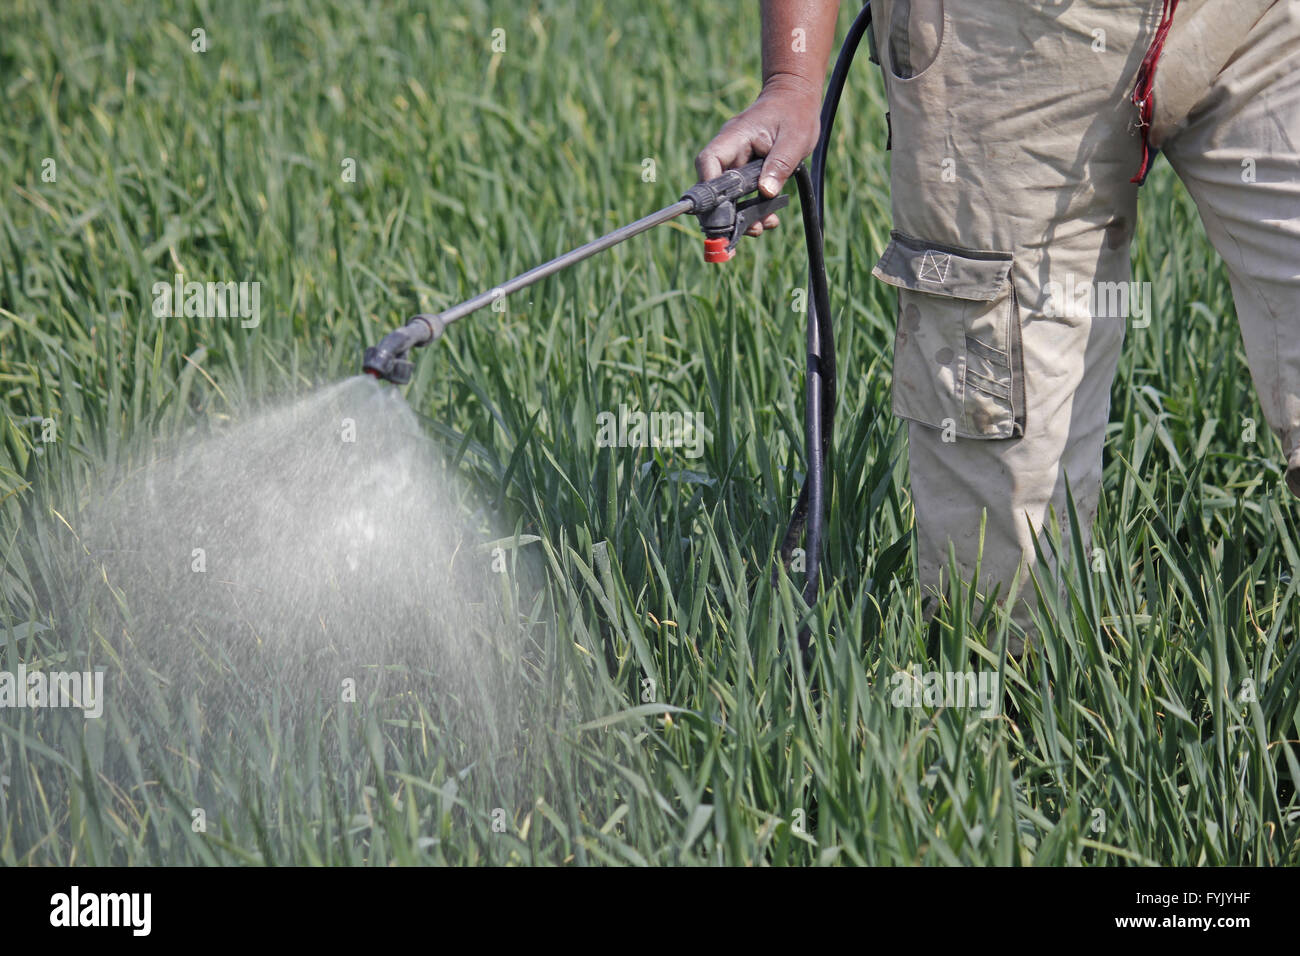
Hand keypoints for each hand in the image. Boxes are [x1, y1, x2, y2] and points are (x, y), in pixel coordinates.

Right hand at [694, 75, 821, 236]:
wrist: (796, 99)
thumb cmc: (795, 113)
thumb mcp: (794, 139)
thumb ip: (779, 165)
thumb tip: (766, 192)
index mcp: (735, 137)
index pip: (709, 162)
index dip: (708, 187)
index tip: (717, 211)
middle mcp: (730, 151)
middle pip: (714, 186)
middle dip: (724, 213)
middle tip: (734, 236)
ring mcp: (736, 163)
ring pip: (728, 197)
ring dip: (741, 216)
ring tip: (760, 228)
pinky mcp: (745, 173)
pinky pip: (742, 196)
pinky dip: (752, 211)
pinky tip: (768, 220)